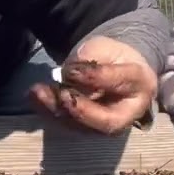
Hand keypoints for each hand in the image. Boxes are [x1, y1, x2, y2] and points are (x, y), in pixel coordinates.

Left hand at [29, 36, 157, 134]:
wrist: (114, 70)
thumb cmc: (113, 57)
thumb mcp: (105, 47)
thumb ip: (91, 58)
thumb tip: (69, 74)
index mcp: (140, 85)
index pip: (120, 83)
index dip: (96, 78)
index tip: (71, 71)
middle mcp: (127, 112)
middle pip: (106, 121)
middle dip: (80, 110)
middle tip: (61, 93)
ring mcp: (105, 124)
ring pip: (82, 126)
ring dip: (57, 110)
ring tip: (38, 92)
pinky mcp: (85, 127)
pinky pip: (66, 123)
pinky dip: (47, 110)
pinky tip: (33, 95)